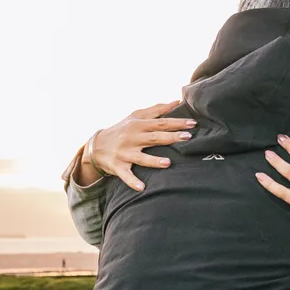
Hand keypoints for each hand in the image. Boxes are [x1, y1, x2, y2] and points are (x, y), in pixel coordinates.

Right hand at [74, 101, 196, 190]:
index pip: (160, 122)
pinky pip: (126, 175)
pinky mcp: (118, 166)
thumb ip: (156, 110)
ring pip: (141, 157)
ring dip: (154, 161)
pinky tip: (142, 187)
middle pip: (154, 138)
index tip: (192, 123)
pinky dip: (133, 181)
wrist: (96, 146)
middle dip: (171, 137)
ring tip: (168, 163)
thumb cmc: (121, 129)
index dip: (177, 122)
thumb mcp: (135, 117)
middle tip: (189, 137)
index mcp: (137, 125)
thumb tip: (177, 101)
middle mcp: (132, 138)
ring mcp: (125, 153)